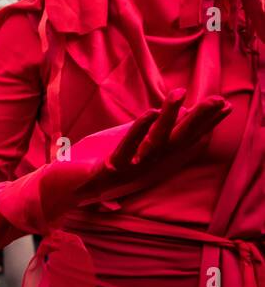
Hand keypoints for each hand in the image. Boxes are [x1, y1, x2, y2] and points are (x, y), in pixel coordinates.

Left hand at [37, 89, 230, 219]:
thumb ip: (143, 138)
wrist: (59, 192)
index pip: (184, 141)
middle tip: (220, 100)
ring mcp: (127, 172)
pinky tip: (149, 113)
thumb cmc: (90, 168)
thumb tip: (163, 120)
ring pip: (155, 143)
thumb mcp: (123, 149)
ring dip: (168, 118)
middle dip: (199, 120)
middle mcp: (145, 170)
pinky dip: (137, 131)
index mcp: (151, 165)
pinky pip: (126, 149)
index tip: (226, 106)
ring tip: (180, 94)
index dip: (204, 125)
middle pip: (178, 142)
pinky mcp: (106, 171)